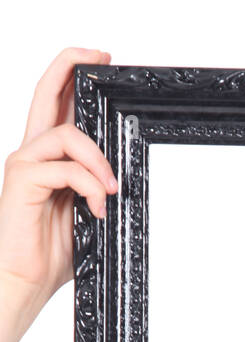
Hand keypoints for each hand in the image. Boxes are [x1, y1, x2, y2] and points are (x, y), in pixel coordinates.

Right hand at [0, 47, 117, 316]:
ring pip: (67, 134)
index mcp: (47, 158)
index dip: (73, 76)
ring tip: (111, 188)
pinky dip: (89, 185)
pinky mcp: (22, 179)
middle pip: (46, 92)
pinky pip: (65, 169)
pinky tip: (97, 206)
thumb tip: (123, 177)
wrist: (25, 281)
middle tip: (101, 57)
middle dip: (72, 65)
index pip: (57, 105)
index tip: (101, 63)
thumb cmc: (50, 254)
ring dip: (99, 159)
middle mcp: (32, 153)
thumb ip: (98, 189)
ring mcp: (25, 163)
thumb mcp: (86, 214)